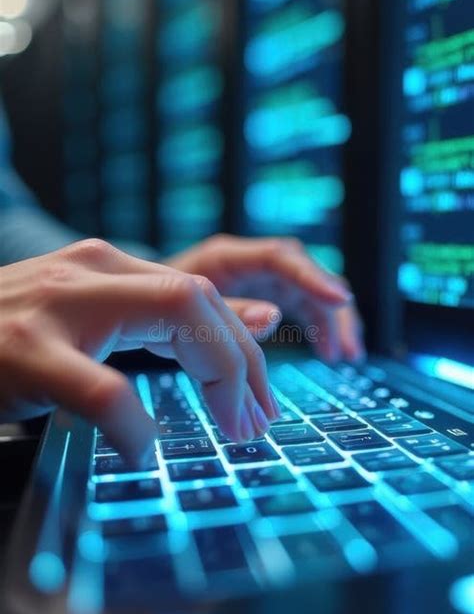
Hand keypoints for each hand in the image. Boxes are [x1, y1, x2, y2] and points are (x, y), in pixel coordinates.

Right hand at [0, 240, 278, 465]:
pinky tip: (142, 451)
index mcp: (107, 267)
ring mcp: (59, 306)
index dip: (244, 347)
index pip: (203, 295)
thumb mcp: (87, 317)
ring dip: (220, 379)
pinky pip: (105, 390)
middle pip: (202, 300)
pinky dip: (136, 426)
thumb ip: (160, 318)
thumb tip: (257, 320)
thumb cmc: (4, 337)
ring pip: (176, 316)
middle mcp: (91, 272)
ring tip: (233, 430)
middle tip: (259, 421)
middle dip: (245, 363)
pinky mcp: (28, 352)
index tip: (261, 398)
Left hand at [166, 234, 364, 360]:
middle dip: (331, 309)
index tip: (340, 300)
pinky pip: (302, 306)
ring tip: (343, 357)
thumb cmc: (153, 302)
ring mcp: (259, 278)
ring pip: (309, 292)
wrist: (138, 300)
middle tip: (346, 350)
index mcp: (227, 256)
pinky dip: (317, 328)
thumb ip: (227, 313)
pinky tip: (328, 353)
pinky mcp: (263, 295)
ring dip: (330, 322)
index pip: (281, 258)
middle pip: (306, 274)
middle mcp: (250, 262)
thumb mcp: (180, 311)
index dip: (313, 278)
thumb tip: (275, 319)